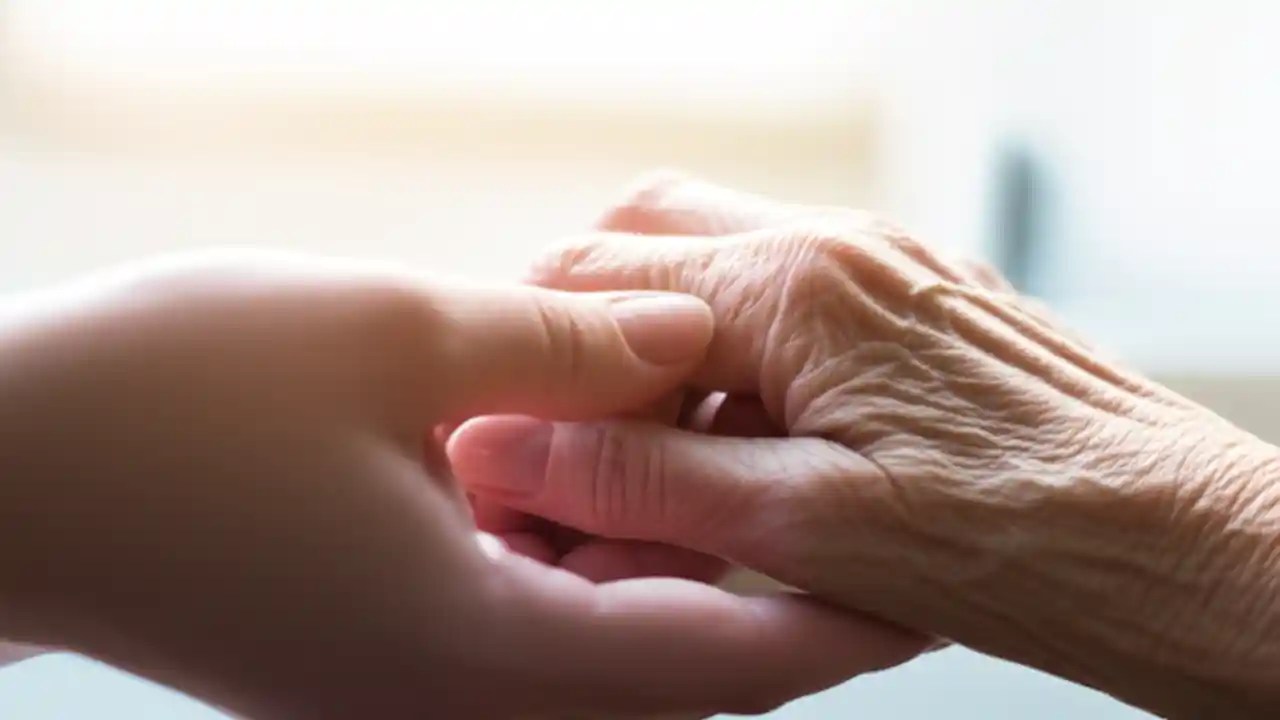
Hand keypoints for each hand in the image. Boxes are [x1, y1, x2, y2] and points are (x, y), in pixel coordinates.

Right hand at [0, 249, 926, 718]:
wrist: (6, 470)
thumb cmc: (170, 396)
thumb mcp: (389, 335)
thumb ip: (562, 342)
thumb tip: (686, 331)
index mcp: (480, 642)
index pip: (716, 652)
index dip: (836, 614)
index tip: (928, 580)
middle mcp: (462, 693)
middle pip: (678, 668)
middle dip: (781, 597)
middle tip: (873, 526)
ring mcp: (420, 682)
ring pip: (612, 648)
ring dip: (690, 574)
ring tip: (767, 492)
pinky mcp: (387, 650)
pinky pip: (540, 626)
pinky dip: (602, 564)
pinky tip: (627, 483)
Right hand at [450, 174, 1279, 716]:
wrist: (1192, 550)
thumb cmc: (1027, 545)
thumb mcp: (810, 530)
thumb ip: (647, 485)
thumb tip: (512, 454)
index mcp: (799, 286)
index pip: (601, 281)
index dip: (534, 363)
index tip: (507, 443)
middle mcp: (838, 249)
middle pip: (648, 236)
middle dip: (585, 331)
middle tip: (568, 438)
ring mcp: (882, 269)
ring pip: (714, 268)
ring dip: (660, 360)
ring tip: (658, 476)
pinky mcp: (913, 307)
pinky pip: (784, 306)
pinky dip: (732, 372)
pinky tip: (742, 463)